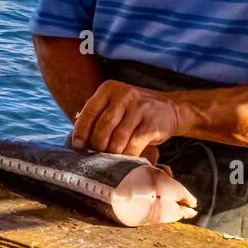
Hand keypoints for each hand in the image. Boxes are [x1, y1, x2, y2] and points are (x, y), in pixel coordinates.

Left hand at [70, 80, 193, 159]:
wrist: (171, 108)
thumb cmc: (134, 111)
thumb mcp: (115, 104)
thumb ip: (98, 115)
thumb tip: (77, 137)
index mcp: (109, 89)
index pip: (90, 111)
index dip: (81, 130)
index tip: (77, 145)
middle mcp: (124, 95)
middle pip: (103, 126)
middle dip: (96, 144)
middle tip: (94, 155)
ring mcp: (139, 108)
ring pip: (118, 137)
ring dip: (112, 152)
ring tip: (109, 159)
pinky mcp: (152, 122)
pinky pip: (134, 144)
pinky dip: (127, 154)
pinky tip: (125, 158)